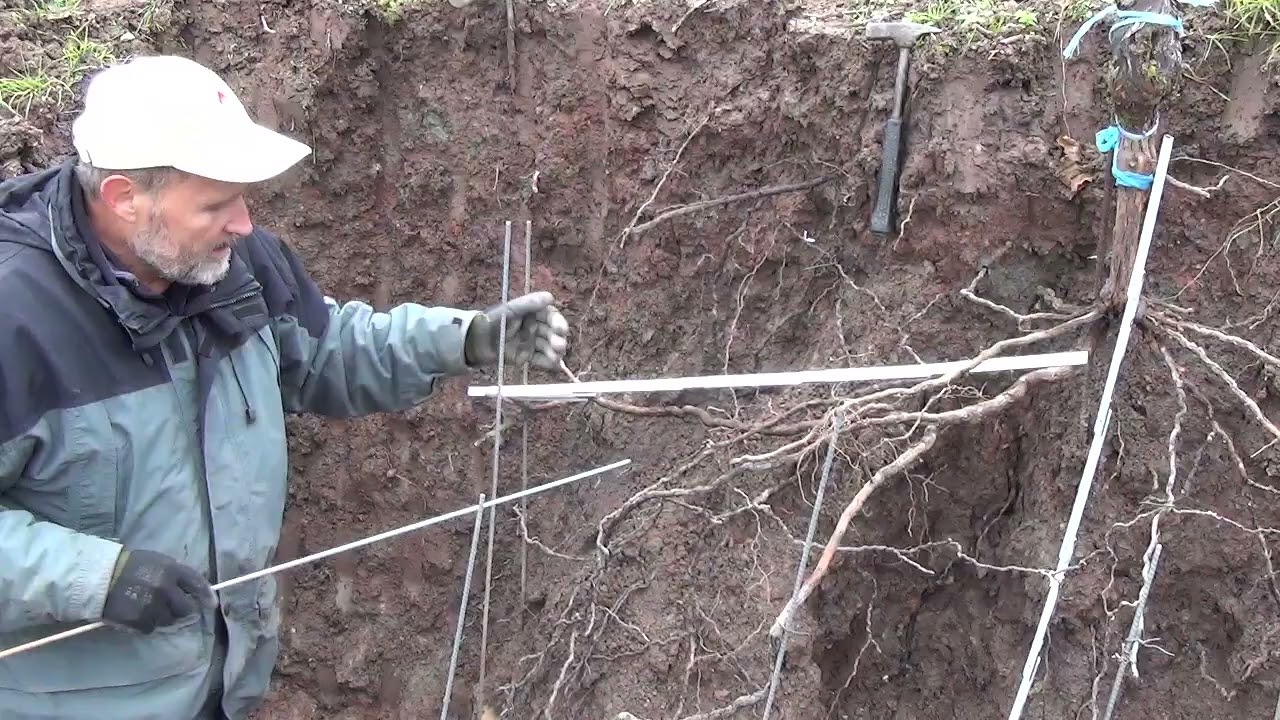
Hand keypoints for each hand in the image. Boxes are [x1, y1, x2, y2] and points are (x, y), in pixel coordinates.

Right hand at [102, 549, 217, 632]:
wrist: (100, 577)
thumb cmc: (131, 566)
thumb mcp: (157, 562)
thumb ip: (175, 574)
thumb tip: (191, 589)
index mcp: (172, 570)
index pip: (197, 584)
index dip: (206, 596)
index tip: (211, 605)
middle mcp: (165, 588)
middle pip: (185, 609)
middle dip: (182, 610)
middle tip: (172, 607)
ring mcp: (152, 605)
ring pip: (168, 621)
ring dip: (163, 618)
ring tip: (150, 609)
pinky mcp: (138, 620)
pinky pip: (150, 628)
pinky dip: (146, 624)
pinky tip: (138, 615)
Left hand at [465, 291, 568, 369]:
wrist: (475, 342)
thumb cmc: (492, 321)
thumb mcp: (510, 310)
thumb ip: (529, 303)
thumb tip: (551, 297)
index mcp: (532, 312)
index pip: (550, 316)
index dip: (558, 322)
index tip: (561, 329)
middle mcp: (535, 326)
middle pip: (552, 333)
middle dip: (558, 339)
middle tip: (559, 345)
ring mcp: (532, 342)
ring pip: (549, 347)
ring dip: (555, 352)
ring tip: (555, 357)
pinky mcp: (527, 356)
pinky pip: (541, 360)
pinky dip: (548, 363)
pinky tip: (554, 365)